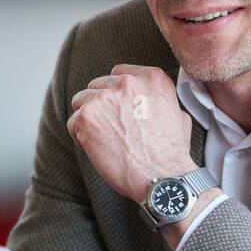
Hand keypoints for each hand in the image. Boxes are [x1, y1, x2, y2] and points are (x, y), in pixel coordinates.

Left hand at [68, 63, 196, 201]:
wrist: (161, 176)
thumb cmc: (170, 152)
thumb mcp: (178, 113)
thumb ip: (157, 98)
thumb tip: (145, 98)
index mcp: (151, 78)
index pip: (118, 74)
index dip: (115, 92)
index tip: (118, 107)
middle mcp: (127, 83)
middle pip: (97, 86)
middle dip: (101, 106)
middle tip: (111, 128)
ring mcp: (104, 98)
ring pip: (81, 101)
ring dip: (88, 118)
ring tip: (104, 138)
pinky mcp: (86, 117)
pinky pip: (73, 122)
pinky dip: (81, 137)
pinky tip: (98, 149)